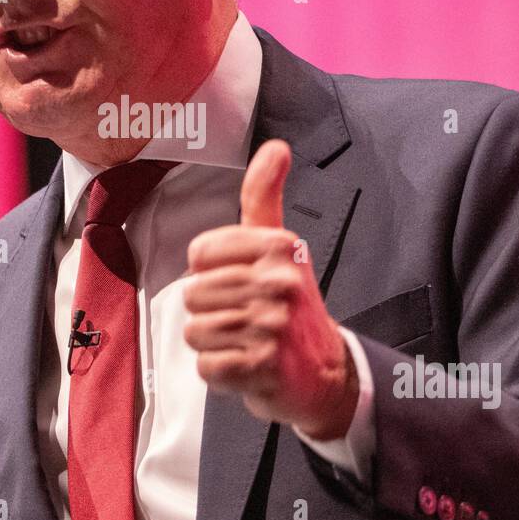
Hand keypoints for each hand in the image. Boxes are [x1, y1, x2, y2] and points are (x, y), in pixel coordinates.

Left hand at [183, 138, 357, 438]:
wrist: (326, 372)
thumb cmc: (293, 304)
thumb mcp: (281, 245)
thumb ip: (265, 195)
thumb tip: (276, 147)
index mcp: (278, 247)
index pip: (198, 254)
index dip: (209, 272)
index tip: (238, 281)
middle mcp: (278, 283)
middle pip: (192, 293)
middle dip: (210, 310)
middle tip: (244, 317)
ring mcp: (271, 327)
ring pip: (195, 330)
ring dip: (213, 342)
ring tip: (244, 340)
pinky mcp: (262, 367)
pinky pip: (206, 366)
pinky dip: (219, 371)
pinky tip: (246, 364)